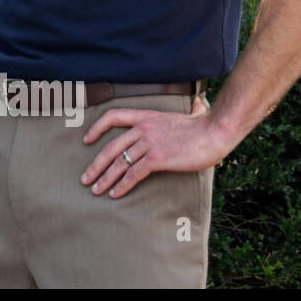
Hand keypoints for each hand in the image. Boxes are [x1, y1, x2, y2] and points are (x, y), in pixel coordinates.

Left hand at [81, 97, 231, 197]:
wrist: (215, 131)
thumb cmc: (203, 127)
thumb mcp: (183, 116)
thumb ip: (178, 116)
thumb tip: (197, 106)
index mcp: (146, 116)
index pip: (113, 116)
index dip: (97, 128)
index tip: (87, 139)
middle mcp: (143, 128)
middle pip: (110, 147)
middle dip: (95, 165)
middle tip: (85, 178)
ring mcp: (149, 143)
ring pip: (119, 162)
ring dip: (105, 178)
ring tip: (95, 190)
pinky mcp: (157, 158)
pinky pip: (133, 173)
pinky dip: (122, 185)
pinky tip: (115, 193)